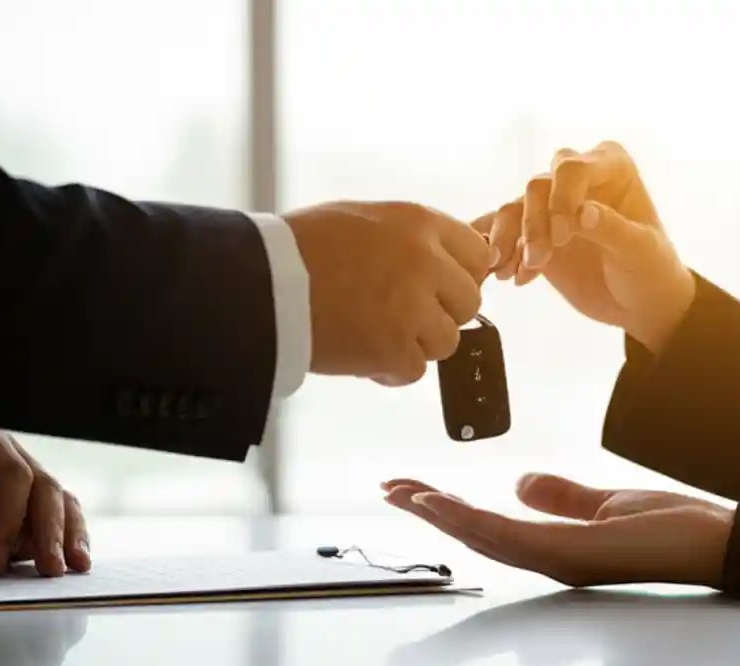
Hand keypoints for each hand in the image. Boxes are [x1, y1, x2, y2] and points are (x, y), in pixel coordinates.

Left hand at [0, 423, 90, 578]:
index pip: (10, 474)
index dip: (9, 517)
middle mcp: (4, 459)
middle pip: (43, 489)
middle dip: (51, 529)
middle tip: (50, 569)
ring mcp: (11, 490)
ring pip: (56, 506)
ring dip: (67, 536)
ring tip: (76, 567)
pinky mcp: (12, 518)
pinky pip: (44, 528)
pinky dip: (58, 546)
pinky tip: (70, 566)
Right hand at [285, 201, 493, 385]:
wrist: (262, 284)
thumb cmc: (300, 248)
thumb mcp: (363, 220)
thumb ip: (411, 238)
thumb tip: (451, 259)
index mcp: (418, 224)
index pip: (477, 254)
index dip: (460, 275)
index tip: (444, 288)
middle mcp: (425, 263)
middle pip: (468, 302)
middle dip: (440, 313)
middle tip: (404, 316)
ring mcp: (412, 309)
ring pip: (445, 341)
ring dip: (415, 344)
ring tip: (377, 333)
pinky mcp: (393, 349)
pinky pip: (414, 370)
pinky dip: (391, 370)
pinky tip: (364, 355)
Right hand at [381, 473, 732, 587]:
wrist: (717, 542)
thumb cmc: (673, 529)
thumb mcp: (606, 502)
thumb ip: (562, 496)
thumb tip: (521, 483)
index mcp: (555, 546)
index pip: (488, 525)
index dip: (447, 509)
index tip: (413, 488)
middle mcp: (549, 558)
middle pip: (474, 534)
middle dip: (429, 511)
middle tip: (389, 489)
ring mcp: (558, 558)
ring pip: (482, 536)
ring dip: (439, 515)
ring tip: (404, 493)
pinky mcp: (574, 552)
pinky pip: (510, 536)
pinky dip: (471, 521)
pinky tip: (446, 505)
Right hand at [481, 142, 695, 353]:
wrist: (639, 304)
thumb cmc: (651, 270)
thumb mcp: (641, 251)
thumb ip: (613, 229)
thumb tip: (582, 212)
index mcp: (611, 167)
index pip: (573, 169)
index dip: (560, 199)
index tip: (562, 237)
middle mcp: (578, 178)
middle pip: (538, 186)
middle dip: (533, 222)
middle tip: (539, 260)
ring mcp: (554, 205)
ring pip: (516, 207)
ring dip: (509, 239)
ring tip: (508, 273)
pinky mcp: (537, 233)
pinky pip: (508, 234)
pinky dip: (504, 254)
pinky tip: (514, 278)